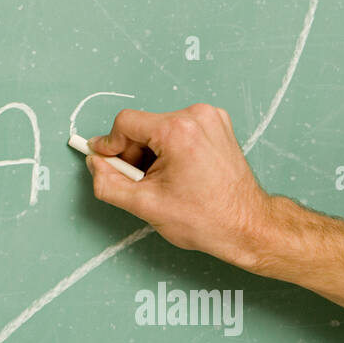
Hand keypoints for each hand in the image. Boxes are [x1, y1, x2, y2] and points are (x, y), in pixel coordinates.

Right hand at [83, 103, 278, 272]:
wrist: (247, 226)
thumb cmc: (206, 218)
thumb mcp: (145, 205)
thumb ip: (108, 183)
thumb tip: (95, 164)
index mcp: (178, 131)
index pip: (125, 123)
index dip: (110, 145)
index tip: (106, 162)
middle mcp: (197, 116)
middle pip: (143, 126)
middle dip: (133, 153)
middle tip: (139, 182)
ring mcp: (211, 118)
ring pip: (160, 128)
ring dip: (151, 152)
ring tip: (162, 181)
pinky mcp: (218, 125)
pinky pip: (179, 130)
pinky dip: (170, 149)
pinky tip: (177, 173)